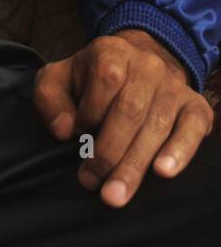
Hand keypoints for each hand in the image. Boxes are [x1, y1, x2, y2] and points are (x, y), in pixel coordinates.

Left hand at [32, 29, 213, 207]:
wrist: (137, 66)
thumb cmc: (91, 81)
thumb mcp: (60, 79)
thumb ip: (50, 98)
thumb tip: (63, 130)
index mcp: (112, 52)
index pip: (106, 81)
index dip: (90, 113)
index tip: (76, 138)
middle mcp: (147, 65)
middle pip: (131, 109)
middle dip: (109, 151)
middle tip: (92, 183)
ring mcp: (174, 86)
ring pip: (157, 125)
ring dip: (135, 163)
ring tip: (117, 194)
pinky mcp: (195, 106)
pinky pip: (193, 128)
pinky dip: (179, 151)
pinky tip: (163, 171)